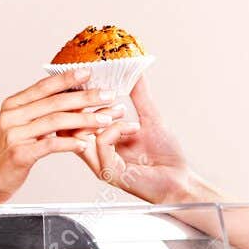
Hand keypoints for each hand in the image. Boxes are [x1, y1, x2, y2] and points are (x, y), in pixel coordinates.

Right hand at [0, 72, 123, 204]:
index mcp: (12, 106)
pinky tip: (85, 144)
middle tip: (109, 96)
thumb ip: (35, 113)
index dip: (67, 78)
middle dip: (85, 98)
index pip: (44, 87)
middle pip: (55, 102)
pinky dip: (70, 143)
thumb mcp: (16, 128)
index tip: (89, 71)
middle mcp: (12, 116)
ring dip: (84, 120)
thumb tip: (63, 100)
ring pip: (56, 121)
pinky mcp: (19, 154)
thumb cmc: (4, 156)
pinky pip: (50, 145)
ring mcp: (14, 135)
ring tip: (105, 120)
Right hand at [81, 76, 196, 203]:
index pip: (76, 117)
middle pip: (68, 125)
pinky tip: (132, 128)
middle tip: (103, 90)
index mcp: (102, 139)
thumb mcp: (149, 116)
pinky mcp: (109, 171)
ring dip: (99, 115)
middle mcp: (97, 152)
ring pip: (79, 133)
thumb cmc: (166, 155)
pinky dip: (115, 129)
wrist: (180, 178)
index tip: (90, 79)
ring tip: (120, 109)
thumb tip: (133, 70)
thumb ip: (139, 94)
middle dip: (83, 103)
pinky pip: (101, 143)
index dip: (78, 98)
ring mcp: (101, 162)